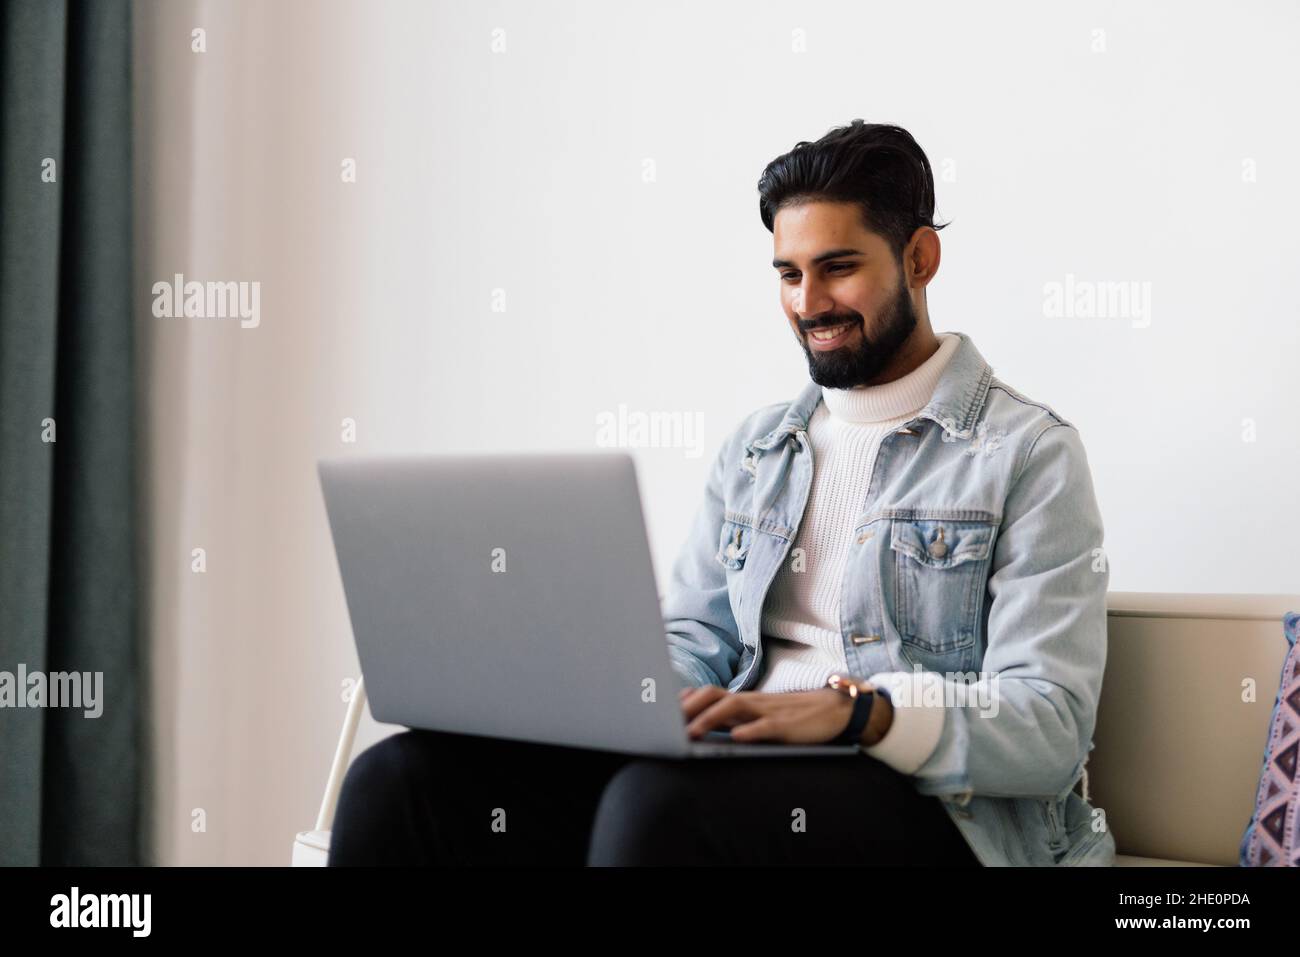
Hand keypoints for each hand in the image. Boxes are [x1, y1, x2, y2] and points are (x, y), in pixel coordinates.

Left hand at [678, 686, 885, 744]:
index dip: (685, 700)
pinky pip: (767, 726)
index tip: (662, 711)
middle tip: (666, 723)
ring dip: (709, 719)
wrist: (836, 710)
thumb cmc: (794, 717)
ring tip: (690, 732)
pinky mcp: (788, 725)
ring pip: (735, 708)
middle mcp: (753, 702)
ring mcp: (770, 711)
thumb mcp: (761, 717)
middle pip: (715, 695)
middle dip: (689, 707)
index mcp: (746, 700)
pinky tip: (737, 738)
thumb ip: (736, 720)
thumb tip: (703, 727)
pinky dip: (751, 731)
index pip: (709, 693)